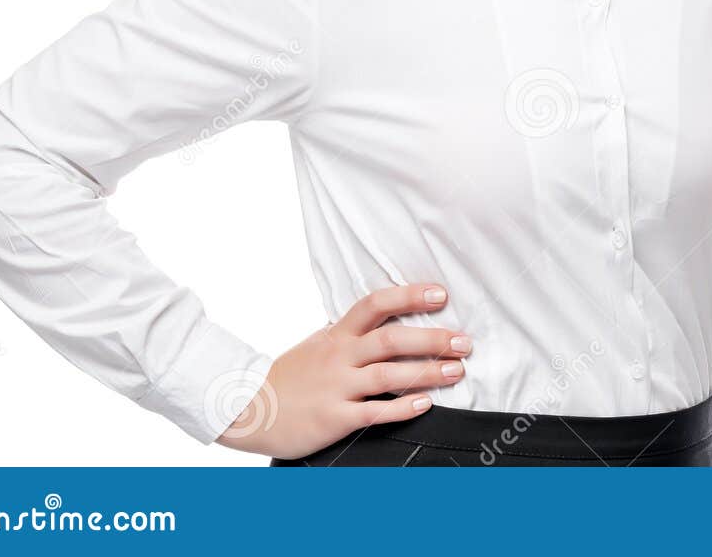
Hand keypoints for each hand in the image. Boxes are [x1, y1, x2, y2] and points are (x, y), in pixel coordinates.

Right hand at [214, 281, 472, 457]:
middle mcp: (339, 356)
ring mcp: (337, 387)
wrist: (246, 408)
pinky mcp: (334, 418)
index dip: (410, 296)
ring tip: (457, 371)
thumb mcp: (317, 344)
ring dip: (428, 372)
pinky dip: (403, 407)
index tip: (441, 294)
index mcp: (337, 334)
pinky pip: (374, 412)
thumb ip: (350, 332)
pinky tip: (425, 404)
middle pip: (391, 339)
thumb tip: (385, 315)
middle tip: (464, 342)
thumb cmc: (289, 376)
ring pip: (389, 374)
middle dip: (433, 339)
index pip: (376, 304)